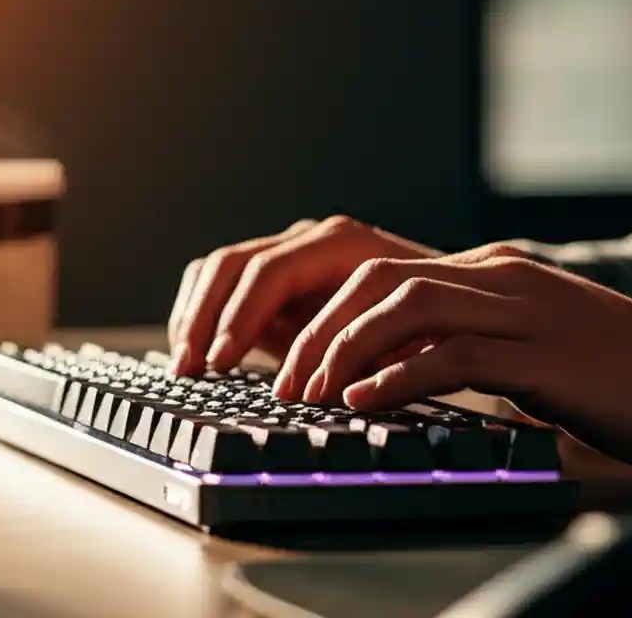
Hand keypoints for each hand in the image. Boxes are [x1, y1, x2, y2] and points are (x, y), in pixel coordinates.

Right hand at [167, 216, 438, 374]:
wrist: (446, 308)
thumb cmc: (432, 327)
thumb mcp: (409, 343)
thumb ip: (364, 358)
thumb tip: (319, 388)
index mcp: (340, 245)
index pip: (270, 271)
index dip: (240, 316)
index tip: (222, 360)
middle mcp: (307, 242)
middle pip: (231, 265)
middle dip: (205, 318)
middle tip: (191, 367)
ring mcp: (286, 258)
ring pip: (216, 271)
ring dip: (194, 317)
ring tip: (185, 365)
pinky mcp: (271, 283)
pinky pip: (218, 285)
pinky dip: (199, 315)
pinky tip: (195, 354)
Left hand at [273, 243, 631, 471]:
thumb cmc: (616, 371)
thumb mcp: (524, 344)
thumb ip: (467, 346)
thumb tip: (398, 374)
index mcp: (488, 274)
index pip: (380, 274)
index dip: (325, 313)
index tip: (291, 359)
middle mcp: (496, 279)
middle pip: (376, 279)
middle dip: (317, 328)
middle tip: (283, 378)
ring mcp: (520, 311)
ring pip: (405, 305)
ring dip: (343, 349)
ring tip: (309, 392)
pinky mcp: (542, 355)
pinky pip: (453, 355)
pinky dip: (398, 376)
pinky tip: (364, 401)